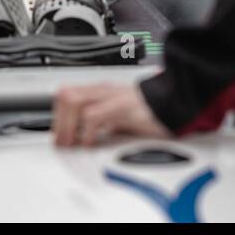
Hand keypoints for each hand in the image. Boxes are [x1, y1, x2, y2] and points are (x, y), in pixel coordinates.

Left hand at [52, 83, 169, 146]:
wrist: (177, 102)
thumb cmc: (152, 110)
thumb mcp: (122, 116)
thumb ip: (105, 123)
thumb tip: (88, 136)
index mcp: (102, 91)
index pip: (68, 94)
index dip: (57, 116)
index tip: (58, 136)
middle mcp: (104, 90)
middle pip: (66, 95)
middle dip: (58, 120)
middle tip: (61, 142)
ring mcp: (112, 96)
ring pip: (74, 101)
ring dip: (67, 125)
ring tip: (70, 143)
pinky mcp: (122, 106)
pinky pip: (94, 115)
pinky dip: (86, 131)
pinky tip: (89, 142)